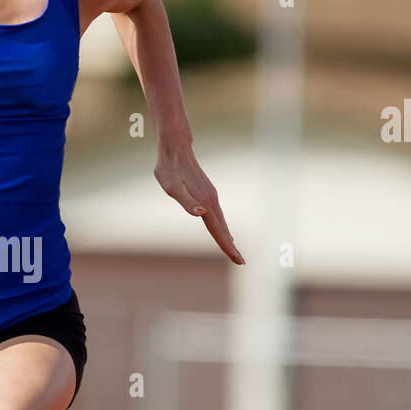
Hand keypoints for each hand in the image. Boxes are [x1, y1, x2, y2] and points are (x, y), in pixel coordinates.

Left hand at [154, 140, 243, 263]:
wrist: (176, 147)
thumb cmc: (169, 168)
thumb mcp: (171, 187)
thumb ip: (186, 202)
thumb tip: (201, 214)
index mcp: (204, 201)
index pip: (217, 229)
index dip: (226, 245)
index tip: (238, 259)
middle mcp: (211, 200)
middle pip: (222, 228)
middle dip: (230, 246)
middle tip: (241, 262)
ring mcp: (211, 196)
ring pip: (221, 221)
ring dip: (228, 237)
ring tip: (234, 251)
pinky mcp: (208, 193)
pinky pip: (217, 215)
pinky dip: (223, 226)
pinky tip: (223, 230)